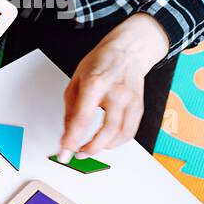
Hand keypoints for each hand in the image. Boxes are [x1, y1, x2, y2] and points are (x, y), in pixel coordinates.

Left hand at [58, 14, 168, 157]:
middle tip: (78, 153)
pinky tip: (106, 142)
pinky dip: (117, 142)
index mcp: (95, 84)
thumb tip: (67, 133)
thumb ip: (71, 108)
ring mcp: (130, 100)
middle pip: (106, 131)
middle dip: (90, 148)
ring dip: (104, 147)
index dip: (72, 139)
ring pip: (121, 134)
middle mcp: (116, 92)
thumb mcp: (76, 79)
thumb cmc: (101, 62)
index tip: (64, 151)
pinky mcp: (139, 106)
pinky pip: (130, 132)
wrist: (127, 51)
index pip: (83, 119)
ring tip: (90, 148)